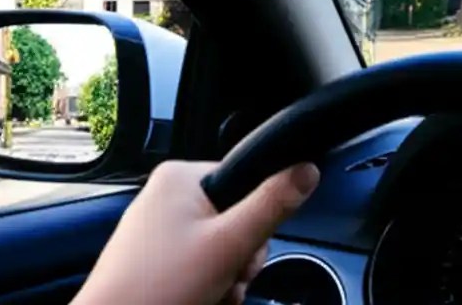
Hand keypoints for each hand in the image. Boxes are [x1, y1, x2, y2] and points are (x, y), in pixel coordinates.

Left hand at [74, 160, 319, 304]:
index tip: (248, 249)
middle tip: (227, 279)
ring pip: (221, 249)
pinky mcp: (155, 259)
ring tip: (210, 296)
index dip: (258, 220)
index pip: (246, 182)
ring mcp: (159, 230)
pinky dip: (207, 286)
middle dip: (240, 259)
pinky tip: (200, 301)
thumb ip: (271, 205)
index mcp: (180, 178)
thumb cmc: (157, 288)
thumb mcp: (228, 244)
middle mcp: (167, 198)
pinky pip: (199, 265)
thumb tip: (306, 170)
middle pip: (237, 220)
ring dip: (226, 278)